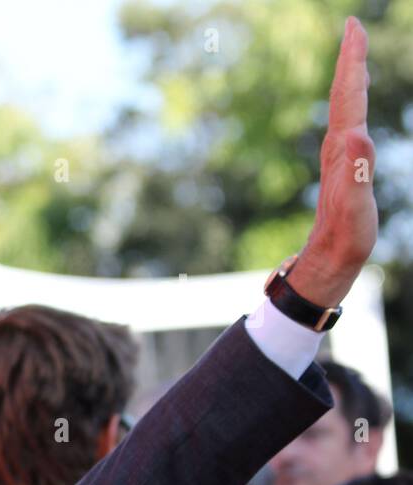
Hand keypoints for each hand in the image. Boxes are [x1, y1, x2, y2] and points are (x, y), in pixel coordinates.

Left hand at [292, 16, 377, 306]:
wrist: (326, 260)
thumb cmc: (344, 239)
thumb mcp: (354, 210)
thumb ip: (356, 176)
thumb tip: (357, 136)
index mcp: (342, 150)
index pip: (347, 97)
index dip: (351, 63)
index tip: (352, 28)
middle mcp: (337, 148)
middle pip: (343, 95)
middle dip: (350, 59)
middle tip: (353, 26)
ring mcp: (339, 156)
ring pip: (345, 106)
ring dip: (350, 76)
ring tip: (356, 51)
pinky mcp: (343, 165)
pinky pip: (349, 121)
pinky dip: (354, 100)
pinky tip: (355, 98)